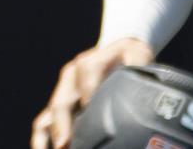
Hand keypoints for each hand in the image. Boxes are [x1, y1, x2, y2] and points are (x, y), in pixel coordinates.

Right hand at [29, 38, 154, 148]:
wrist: (116, 52)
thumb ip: (140, 68)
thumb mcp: (138, 57)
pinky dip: (41, 138)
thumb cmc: (129, 58)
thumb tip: (150, 93)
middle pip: (62, 100)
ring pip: (51, 112)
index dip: (89, 93)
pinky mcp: (60, 102)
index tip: (90, 109)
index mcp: (89, 62)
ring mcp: (63, 90)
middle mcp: (71, 76)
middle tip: (66, 143)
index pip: (87, 76)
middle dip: (63, 124)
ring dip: (54, 133)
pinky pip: (44, 120)